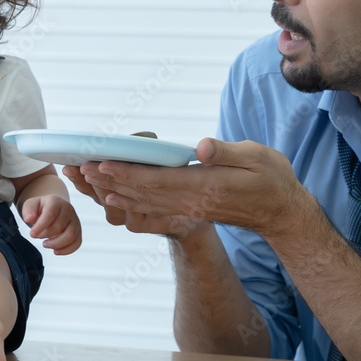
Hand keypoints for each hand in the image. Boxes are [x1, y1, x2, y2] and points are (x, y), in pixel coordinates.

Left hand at [20, 195, 81, 254]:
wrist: (53, 210)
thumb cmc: (40, 208)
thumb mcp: (31, 204)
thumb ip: (28, 210)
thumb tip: (28, 219)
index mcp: (56, 201)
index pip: (50, 214)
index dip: (40, 226)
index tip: (31, 234)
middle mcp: (69, 209)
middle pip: (59, 226)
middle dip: (45, 235)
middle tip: (36, 236)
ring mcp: (75, 221)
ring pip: (70, 236)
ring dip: (56, 244)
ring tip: (45, 244)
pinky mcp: (79, 231)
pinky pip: (77, 243)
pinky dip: (66, 250)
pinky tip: (55, 251)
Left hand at [77, 138, 310, 240]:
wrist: (281, 213)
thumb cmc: (271, 179)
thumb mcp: (256, 157)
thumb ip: (226, 152)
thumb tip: (202, 147)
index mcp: (205, 186)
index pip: (158, 180)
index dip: (127, 172)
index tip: (102, 163)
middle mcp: (191, 201)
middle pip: (141, 191)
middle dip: (108, 180)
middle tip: (79, 168)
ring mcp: (188, 208)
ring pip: (142, 200)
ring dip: (111, 190)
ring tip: (86, 179)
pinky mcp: (187, 210)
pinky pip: (151, 208)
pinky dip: (127, 202)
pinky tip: (111, 197)